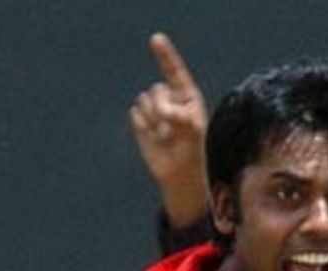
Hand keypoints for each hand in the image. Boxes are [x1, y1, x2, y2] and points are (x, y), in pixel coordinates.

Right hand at [129, 31, 208, 222]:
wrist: (179, 174)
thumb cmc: (191, 150)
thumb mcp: (192, 132)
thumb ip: (179, 116)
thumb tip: (161, 110)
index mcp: (186, 95)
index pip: (174, 71)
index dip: (165, 55)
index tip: (156, 39)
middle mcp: (169, 98)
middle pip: (157, 90)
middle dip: (162, 109)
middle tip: (172, 129)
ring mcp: (154, 108)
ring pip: (144, 101)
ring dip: (153, 120)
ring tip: (164, 135)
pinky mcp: (141, 120)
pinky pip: (135, 114)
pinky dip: (143, 127)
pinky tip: (153, 138)